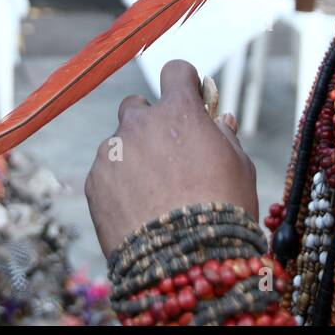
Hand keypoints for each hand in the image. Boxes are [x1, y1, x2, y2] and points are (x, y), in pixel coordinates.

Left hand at [85, 59, 258, 257]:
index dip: (183, 82)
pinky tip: (137, 211)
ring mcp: (113, 151)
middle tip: (167, 154)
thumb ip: (224, 135)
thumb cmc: (223, 213)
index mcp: (179, 112)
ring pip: (120, 143)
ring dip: (133, 157)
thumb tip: (220, 119)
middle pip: (138, 106)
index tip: (188, 96)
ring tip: (153, 195)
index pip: (175, 71)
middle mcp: (140, 123)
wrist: (185, 263)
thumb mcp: (239, 167)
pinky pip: (105, 172)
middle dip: (150, 123)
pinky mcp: (94, 181)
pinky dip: (117, 184)